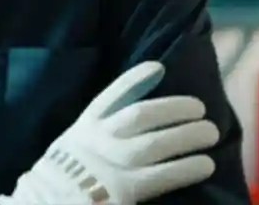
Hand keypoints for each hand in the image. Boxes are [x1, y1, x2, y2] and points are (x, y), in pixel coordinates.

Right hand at [0, 61, 218, 204]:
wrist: (48, 203)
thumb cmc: (67, 178)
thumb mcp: (74, 145)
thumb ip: (98, 131)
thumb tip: (136, 118)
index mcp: (85, 127)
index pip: (112, 96)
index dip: (136, 79)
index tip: (158, 68)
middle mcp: (99, 141)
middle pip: (141, 116)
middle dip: (173, 108)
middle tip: (199, 107)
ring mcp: (112, 165)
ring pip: (155, 144)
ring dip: (187, 136)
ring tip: (211, 131)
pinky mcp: (124, 191)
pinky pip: (162, 177)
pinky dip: (186, 168)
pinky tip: (206, 164)